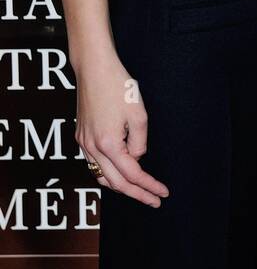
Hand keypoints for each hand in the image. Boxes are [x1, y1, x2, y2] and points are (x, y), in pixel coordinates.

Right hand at [75, 47, 168, 205]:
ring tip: (139, 191)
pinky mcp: (80, 136)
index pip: (132, 175)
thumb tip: (136, 157)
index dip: (149, 186)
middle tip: (154, 200)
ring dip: (120, 187)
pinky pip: (93, 164)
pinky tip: (119, 173)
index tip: (163, 193)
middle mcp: (92, 147)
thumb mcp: (139, 115)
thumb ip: (140, 143)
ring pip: (101, 176)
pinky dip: (107, 174)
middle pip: (115, 183)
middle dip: (137, 194)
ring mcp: (83, 143)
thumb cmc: (118, 87)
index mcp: (108, 144)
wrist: (94, 68)